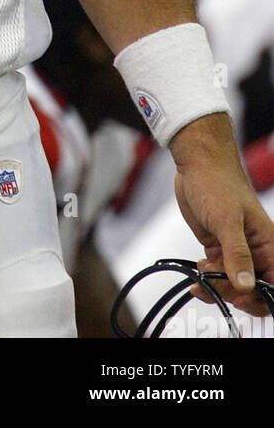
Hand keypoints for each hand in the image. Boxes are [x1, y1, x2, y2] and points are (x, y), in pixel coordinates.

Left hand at [172, 112, 273, 317]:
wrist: (196, 163)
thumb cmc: (217, 184)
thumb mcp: (227, 220)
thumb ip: (237, 254)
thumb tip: (247, 287)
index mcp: (268, 245)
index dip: (263, 298)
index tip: (242, 300)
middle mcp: (256, 251)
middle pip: (254, 290)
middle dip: (235, 293)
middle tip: (214, 282)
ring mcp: (237, 250)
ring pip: (233, 284)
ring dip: (217, 286)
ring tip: (201, 275)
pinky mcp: (220, 247)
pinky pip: (218, 273)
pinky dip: (208, 278)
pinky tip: (197, 273)